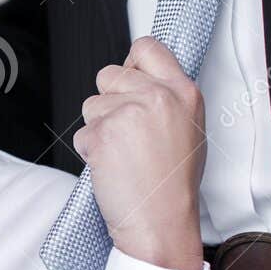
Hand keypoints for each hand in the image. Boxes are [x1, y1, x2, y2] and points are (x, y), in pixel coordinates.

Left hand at [74, 35, 204, 269]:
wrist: (161, 223)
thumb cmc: (173, 185)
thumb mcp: (188, 129)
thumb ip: (166, 97)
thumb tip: (137, 76)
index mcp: (183, 92)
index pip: (146, 47)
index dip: (131, 63)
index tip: (128, 79)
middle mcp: (157, 96)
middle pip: (108, 74)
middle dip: (109, 101)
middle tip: (126, 133)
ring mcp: (128, 113)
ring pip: (91, 104)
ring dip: (98, 128)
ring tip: (123, 154)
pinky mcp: (102, 134)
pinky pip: (82, 133)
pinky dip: (90, 151)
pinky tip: (112, 168)